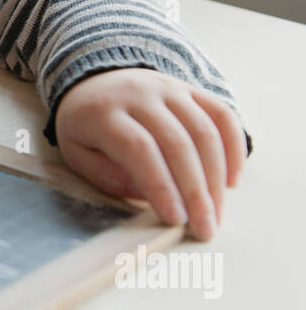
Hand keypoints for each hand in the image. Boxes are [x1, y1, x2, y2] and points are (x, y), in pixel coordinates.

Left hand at [53, 68, 247, 239]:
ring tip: (216, 214)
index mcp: (104, 112)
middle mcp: (140, 94)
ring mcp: (169, 88)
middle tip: (204, 228)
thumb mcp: (75, 152)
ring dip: (216, 178)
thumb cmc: (86, 127)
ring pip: (204, 131)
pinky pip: (222, 114)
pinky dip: (233, 148)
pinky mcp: (191, 89)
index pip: (139, 148)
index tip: (175, 219)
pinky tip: (232, 181)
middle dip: (195, 191)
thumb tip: (146, 194)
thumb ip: (104, 174)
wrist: (95, 81)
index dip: (161, 185)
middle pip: (177, 142)